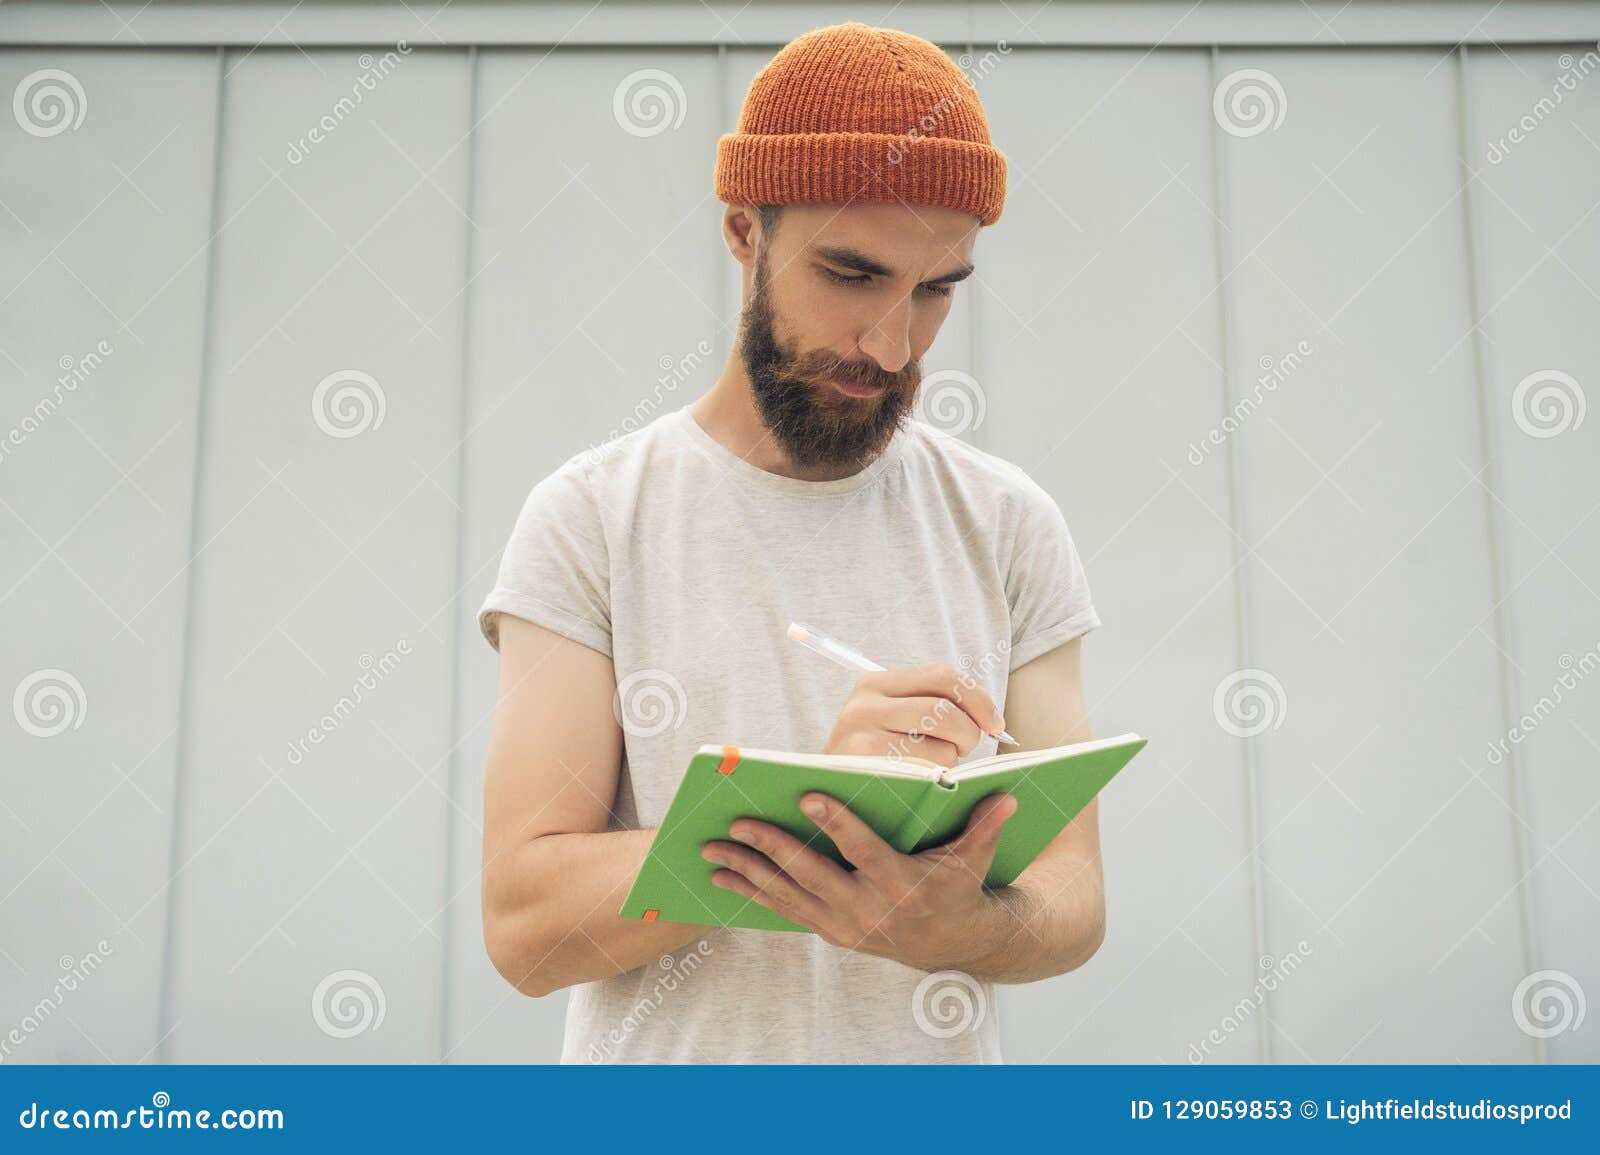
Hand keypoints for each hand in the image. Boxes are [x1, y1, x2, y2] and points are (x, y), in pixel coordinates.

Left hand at [701, 789, 1018, 970]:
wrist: (953, 944)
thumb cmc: (959, 886)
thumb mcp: (976, 858)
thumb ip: (985, 825)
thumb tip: (1007, 794)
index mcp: (900, 883)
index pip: (863, 849)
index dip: (836, 822)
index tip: (807, 795)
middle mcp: (867, 908)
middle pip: (811, 874)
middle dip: (771, 847)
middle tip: (738, 822)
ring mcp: (845, 924)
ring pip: (788, 895)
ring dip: (748, 872)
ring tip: (712, 849)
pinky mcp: (830, 932)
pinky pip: (784, 910)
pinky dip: (752, 892)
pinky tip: (724, 875)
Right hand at [823, 664, 1006, 766]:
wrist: (823, 796)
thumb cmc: (871, 760)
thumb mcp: (890, 721)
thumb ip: (930, 707)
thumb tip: (992, 721)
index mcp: (874, 683)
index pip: (942, 676)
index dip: (978, 698)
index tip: (995, 723)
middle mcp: (864, 703)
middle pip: (946, 710)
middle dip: (969, 733)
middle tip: (966, 749)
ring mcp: (862, 734)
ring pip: (941, 745)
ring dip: (950, 762)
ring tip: (931, 768)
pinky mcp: (866, 766)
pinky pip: (927, 772)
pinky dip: (937, 781)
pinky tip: (922, 784)